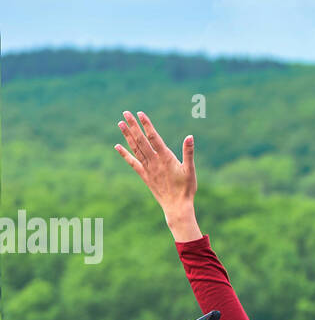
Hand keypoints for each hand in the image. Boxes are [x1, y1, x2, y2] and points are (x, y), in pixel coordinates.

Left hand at [115, 111, 201, 243]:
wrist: (176, 206)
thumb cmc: (186, 188)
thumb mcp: (190, 169)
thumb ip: (188, 152)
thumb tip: (190, 136)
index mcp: (165, 158)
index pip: (153, 138)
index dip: (147, 125)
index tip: (140, 114)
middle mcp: (154, 162)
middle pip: (141, 140)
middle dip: (133, 126)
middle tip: (126, 113)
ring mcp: (147, 169)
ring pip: (135, 149)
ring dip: (127, 136)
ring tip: (120, 124)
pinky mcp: (144, 176)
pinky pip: (132, 162)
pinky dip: (124, 154)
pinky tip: (117, 146)